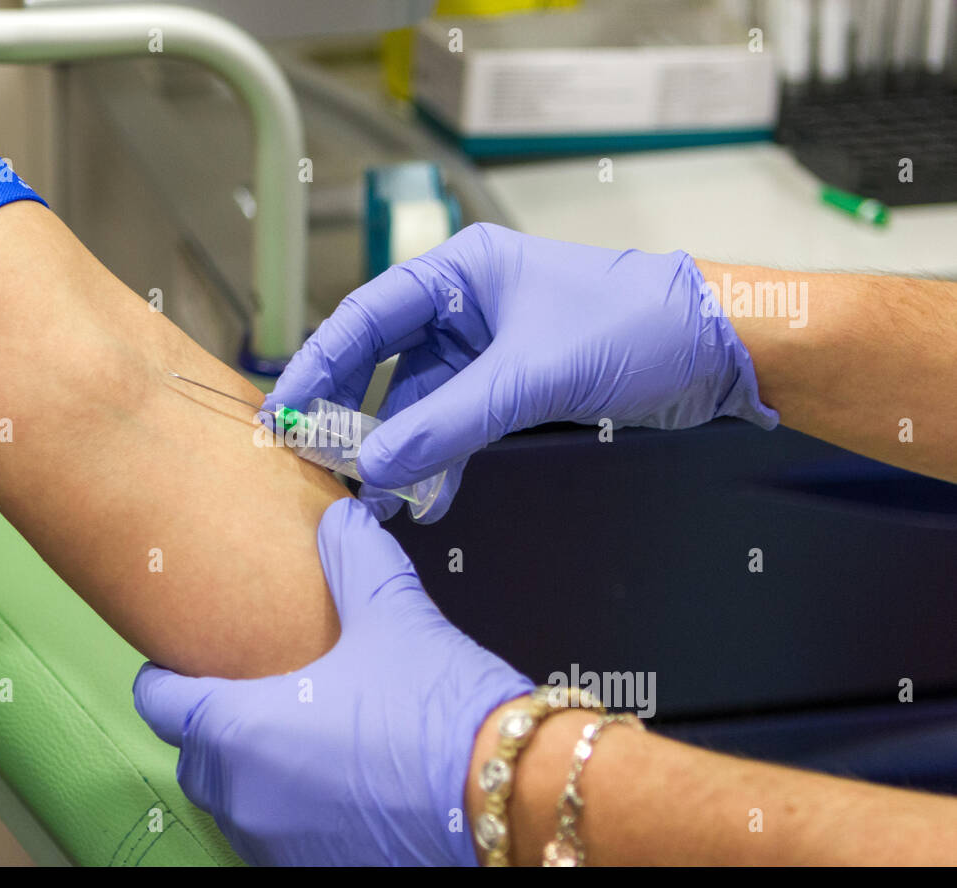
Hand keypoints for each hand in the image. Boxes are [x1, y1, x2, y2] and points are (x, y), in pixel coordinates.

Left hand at [132, 498, 532, 865]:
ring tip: (299, 736)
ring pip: (237, 802)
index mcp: (241, 729)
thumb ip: (354, 558)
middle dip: (212, 725)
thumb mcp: (393, 615)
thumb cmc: (439, 711)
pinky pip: (279, 837)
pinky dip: (293, 808)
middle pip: (195, 757)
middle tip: (251, 692)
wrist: (507, 796)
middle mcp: (246, 797)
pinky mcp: (317, 872)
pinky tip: (339, 782)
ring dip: (253, 771)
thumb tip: (338, 519)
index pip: (161, 703)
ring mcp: (278, 844)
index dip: (165, 676)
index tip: (178, 661)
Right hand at [266, 224, 777, 521]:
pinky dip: (440, 458)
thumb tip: (376, 467)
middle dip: (356, 418)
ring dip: (401, 450)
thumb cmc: (638, 326)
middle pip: (384, 363)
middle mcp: (466, 303)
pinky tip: (429, 495)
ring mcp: (489, 346)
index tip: (284, 414)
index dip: (319, 366)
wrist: (721, 347)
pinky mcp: (513, 384)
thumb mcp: (532, 376)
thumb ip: (448, 423)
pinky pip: (456, 423)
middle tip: (322, 465)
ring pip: (420, 402)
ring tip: (380, 500)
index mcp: (460, 271)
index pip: (366, 317)